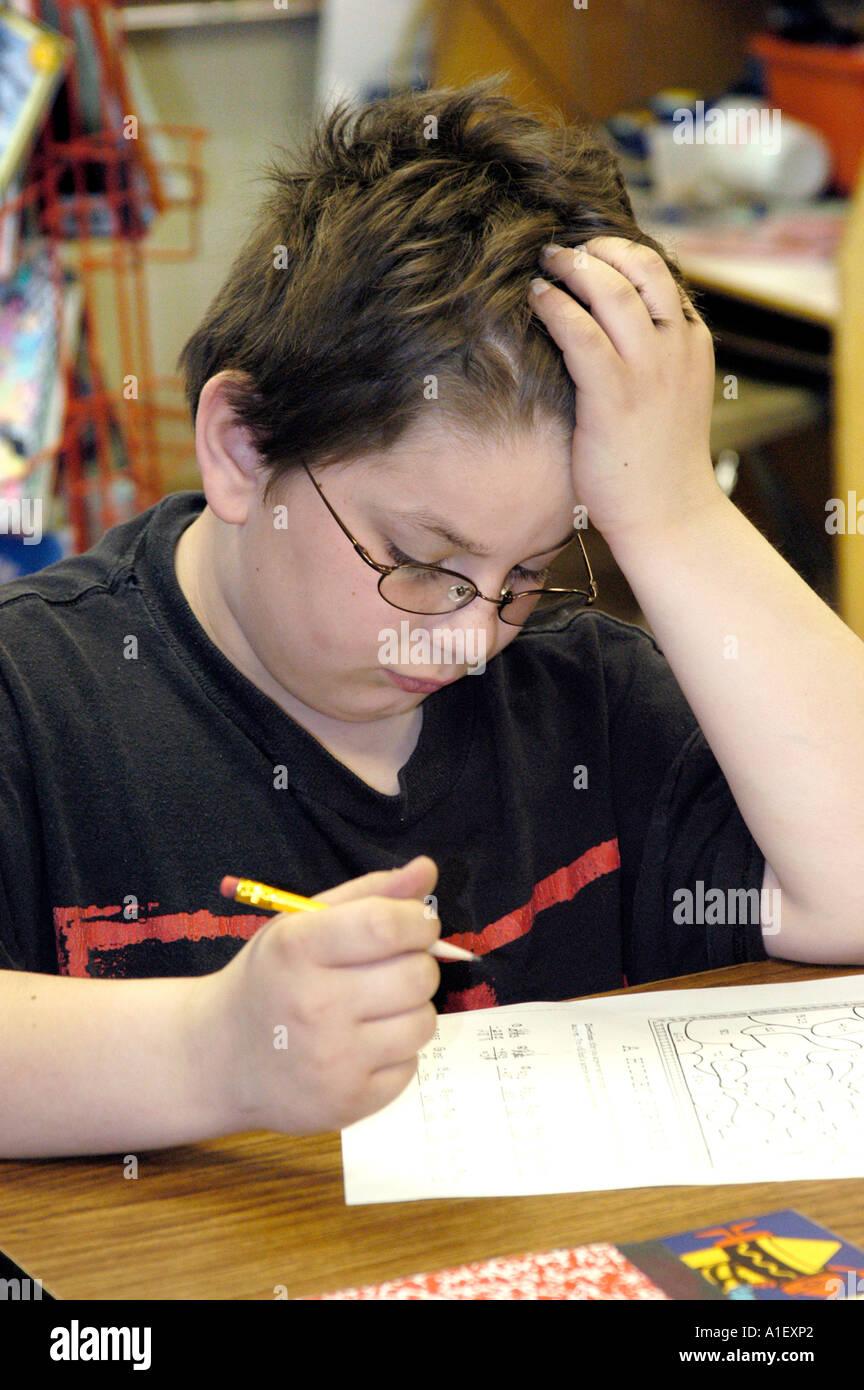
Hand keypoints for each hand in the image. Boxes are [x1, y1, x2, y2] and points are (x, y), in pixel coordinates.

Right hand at [190, 857, 440, 1134]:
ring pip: (423, 1022)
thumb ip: (368, 894)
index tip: (418, 923)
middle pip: (417, 974)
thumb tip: (428, 869)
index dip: (418, 920)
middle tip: (391, 969)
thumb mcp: (301, 925)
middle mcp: (313, 1005)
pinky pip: (411, 1066)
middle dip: (417, 964)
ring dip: (410, 1010)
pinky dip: (396, 1053)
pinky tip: (362, 1046)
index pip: (386, 924)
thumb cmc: (270, 979)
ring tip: (375, 1008)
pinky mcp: (346, 1103)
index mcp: (298, 949)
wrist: (218, 1058)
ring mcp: (331, 1060)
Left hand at [530, 237, 721, 546]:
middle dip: (596, 250)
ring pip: (611, 290)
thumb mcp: (670, 394)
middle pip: (639, 268)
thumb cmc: (657, 462)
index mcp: (692, 343)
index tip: (591, 251)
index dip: (622, 252)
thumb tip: (608, 329)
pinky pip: (580, 333)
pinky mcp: (614, 394)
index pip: (661, 274)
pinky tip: (536, 298)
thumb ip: (651, 356)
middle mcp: (675, 347)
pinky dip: (556, 306)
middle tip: (561, 250)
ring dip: (572, 268)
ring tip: (545, 264)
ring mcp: (648, 369)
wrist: (669, 513)